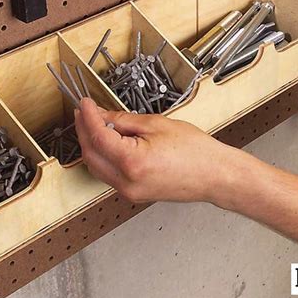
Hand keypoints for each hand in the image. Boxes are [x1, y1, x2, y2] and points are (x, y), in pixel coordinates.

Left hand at [75, 98, 234, 203]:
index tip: (85, 104)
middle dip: (83, 130)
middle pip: (91, 154)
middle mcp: (126, 182)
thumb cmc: (195, 152)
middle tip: (84, 111)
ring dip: (90, 144)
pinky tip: (106, 140)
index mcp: (132, 162)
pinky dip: (102, 155)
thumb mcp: (157, 124)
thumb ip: (125, 120)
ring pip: (96, 166)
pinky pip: (108, 174)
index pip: (98, 136)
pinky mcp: (133, 194)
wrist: (214, 175)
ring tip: (93, 122)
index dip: (88, 116)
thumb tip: (104, 115)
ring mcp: (129, 191)